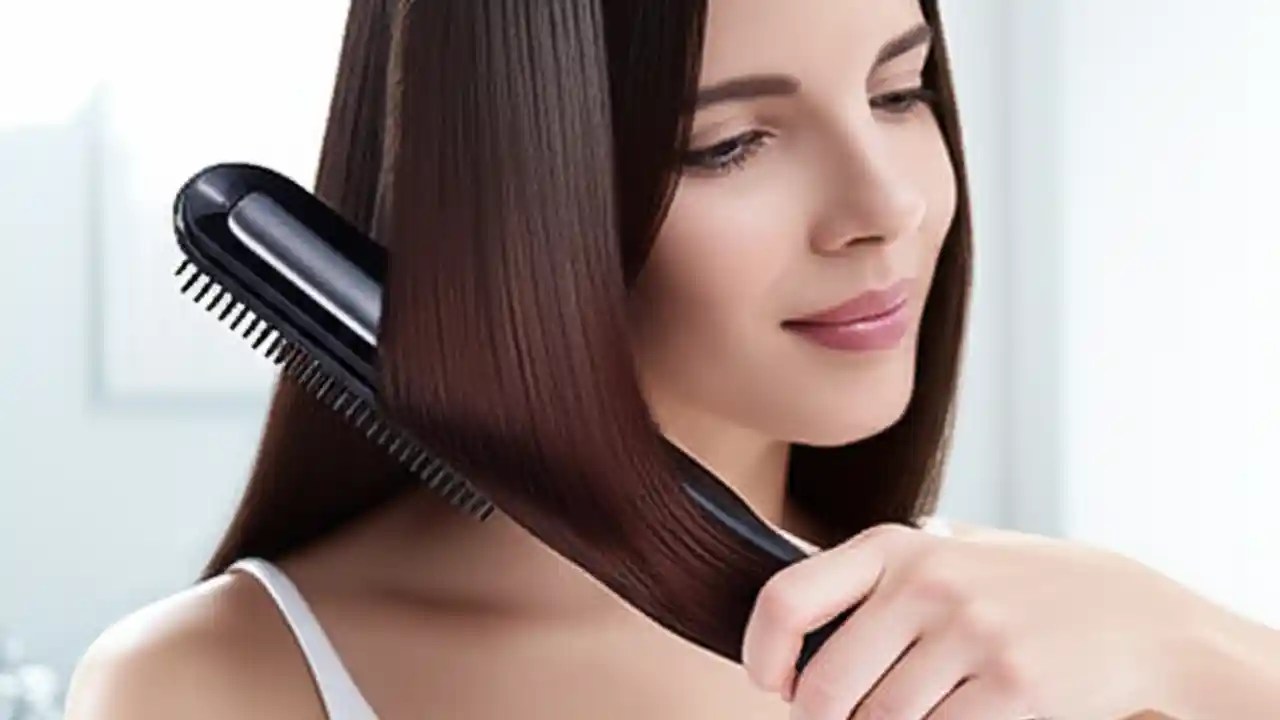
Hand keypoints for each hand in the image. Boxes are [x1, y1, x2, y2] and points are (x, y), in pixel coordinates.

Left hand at [742, 521, 1202, 719]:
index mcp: (896, 546)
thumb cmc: (1022, 588)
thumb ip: (877, 576)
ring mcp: (973, 636)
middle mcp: (927, 585)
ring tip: (902, 718)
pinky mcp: (1014, 689)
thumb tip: (786, 615)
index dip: (763, 653)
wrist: (1136, 616)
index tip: (770, 683)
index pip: (788, 599)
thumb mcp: (948, 554)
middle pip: (826, 688)